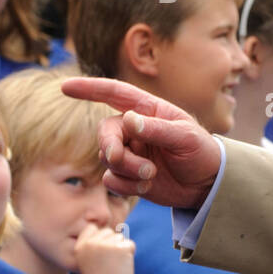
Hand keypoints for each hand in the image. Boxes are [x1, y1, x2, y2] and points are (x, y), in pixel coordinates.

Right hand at [60, 77, 221, 209]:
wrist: (207, 185)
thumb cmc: (201, 152)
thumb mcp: (185, 137)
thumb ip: (157, 129)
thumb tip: (128, 120)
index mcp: (147, 110)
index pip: (114, 93)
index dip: (89, 89)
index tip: (65, 87)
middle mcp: (134, 129)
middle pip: (105, 132)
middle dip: (110, 146)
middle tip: (120, 158)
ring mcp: (130, 153)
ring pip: (108, 159)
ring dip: (126, 169)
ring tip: (151, 175)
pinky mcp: (128, 176)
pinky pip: (112, 180)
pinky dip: (126, 186)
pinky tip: (148, 186)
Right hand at [74, 222, 135, 273]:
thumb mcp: (89, 261)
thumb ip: (94, 245)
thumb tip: (110, 230)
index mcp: (80, 247)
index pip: (91, 227)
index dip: (100, 238)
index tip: (101, 254)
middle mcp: (91, 243)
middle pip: (108, 232)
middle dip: (112, 245)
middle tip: (108, 264)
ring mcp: (105, 245)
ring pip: (119, 237)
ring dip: (121, 250)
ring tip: (114, 267)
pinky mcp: (120, 248)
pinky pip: (130, 244)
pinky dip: (130, 255)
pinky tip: (122, 267)